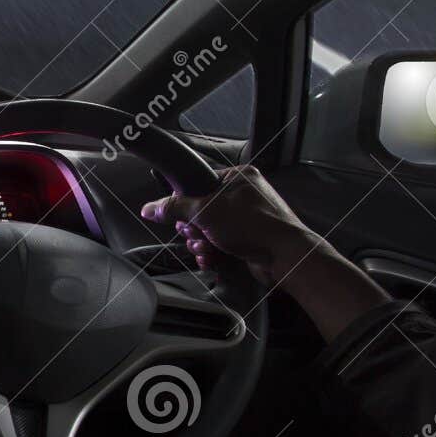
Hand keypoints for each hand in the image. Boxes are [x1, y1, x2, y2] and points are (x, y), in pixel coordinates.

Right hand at [141, 164, 389, 341]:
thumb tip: (149, 208)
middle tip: (196, 235)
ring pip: (209, 229)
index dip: (186, 203)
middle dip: (194, 229)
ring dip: (201, 243)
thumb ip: (174, 207)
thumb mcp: (206, 211)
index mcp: (238, 177)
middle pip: (201, 210)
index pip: (199, 184)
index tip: (182, 217)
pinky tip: (212, 259)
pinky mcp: (250, 238)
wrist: (286, 256)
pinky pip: (221, 243)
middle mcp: (244, 194)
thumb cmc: (252, 225)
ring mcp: (248, 218)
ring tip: (207, 250)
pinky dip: (213, 252)